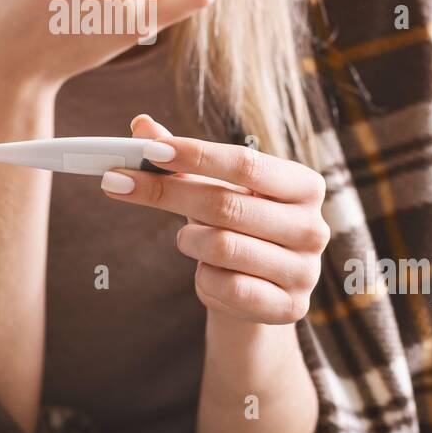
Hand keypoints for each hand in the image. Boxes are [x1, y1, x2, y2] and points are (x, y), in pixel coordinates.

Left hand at [102, 115, 328, 324]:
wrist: (259, 292)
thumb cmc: (237, 227)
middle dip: (167, 192)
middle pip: (226, 203)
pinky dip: (205, 278)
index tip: (149, 150)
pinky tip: (208, 273)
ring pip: (223, 246)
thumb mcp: (215, 188)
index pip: (245, 162)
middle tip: (117, 182)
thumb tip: (141, 124)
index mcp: (305, 185)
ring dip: (189, 241)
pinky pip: (228, 287)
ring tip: (187, 240)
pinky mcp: (289, 308)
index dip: (195, 154)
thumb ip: (182, 158)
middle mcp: (314, 226)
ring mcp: (305, 271)